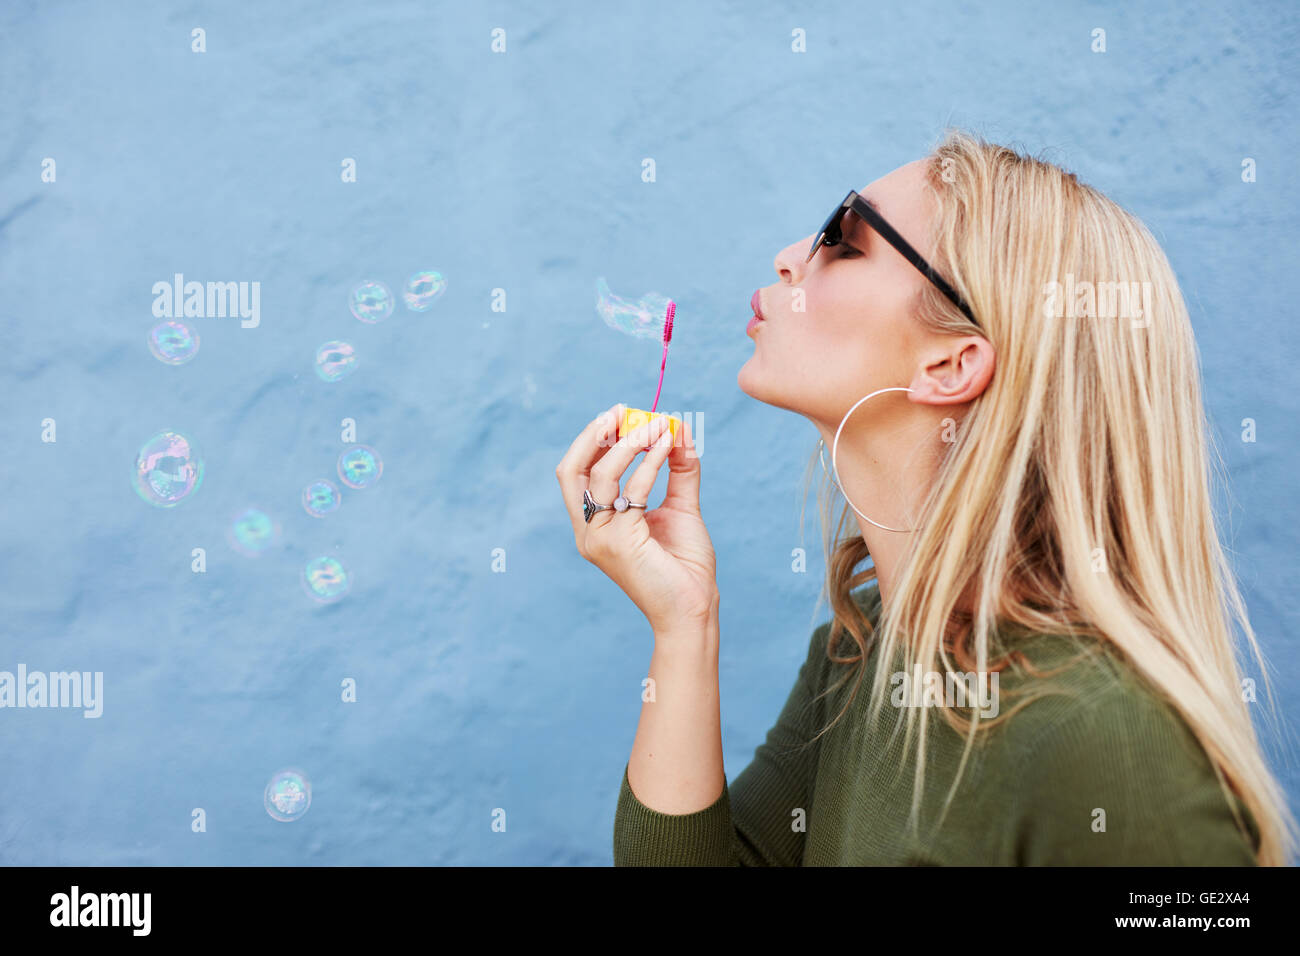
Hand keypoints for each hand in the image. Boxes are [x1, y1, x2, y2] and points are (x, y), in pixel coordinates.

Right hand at [556, 404, 717, 632]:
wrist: (695, 608)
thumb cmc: (684, 564)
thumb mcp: (681, 507)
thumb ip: (678, 469)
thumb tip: (680, 428)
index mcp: (595, 525)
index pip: (578, 473)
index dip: (594, 439)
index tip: (622, 414)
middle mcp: (589, 532)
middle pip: (571, 471)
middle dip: (593, 435)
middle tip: (621, 411)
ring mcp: (600, 539)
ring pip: (601, 475)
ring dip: (630, 442)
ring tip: (659, 425)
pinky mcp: (619, 544)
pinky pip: (633, 490)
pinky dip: (651, 462)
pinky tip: (669, 446)